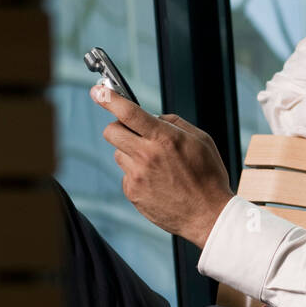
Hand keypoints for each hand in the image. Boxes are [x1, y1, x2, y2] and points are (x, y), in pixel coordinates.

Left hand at [91, 84, 233, 247]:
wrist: (208, 215)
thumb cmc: (208, 176)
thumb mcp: (201, 140)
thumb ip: (175, 123)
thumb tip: (154, 117)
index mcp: (165, 138)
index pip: (128, 112)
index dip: (109, 98)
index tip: (98, 91)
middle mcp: (147, 155)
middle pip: (111, 131)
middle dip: (118, 127)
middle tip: (132, 132)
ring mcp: (137, 176)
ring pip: (118, 154)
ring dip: (130, 153)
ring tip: (155, 165)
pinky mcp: (132, 193)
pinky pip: (126, 175)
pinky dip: (136, 175)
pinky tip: (156, 181)